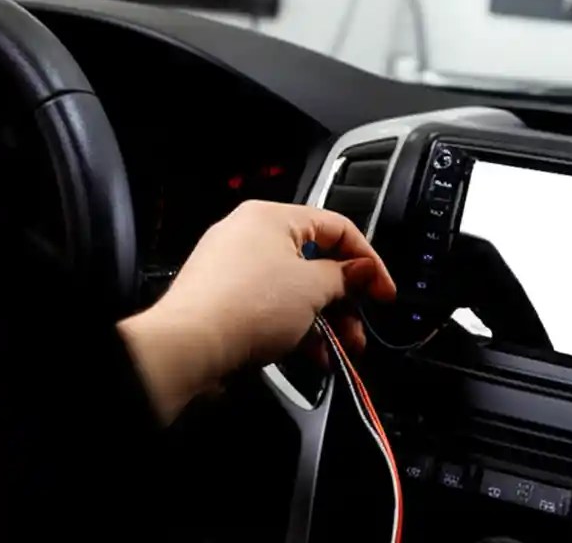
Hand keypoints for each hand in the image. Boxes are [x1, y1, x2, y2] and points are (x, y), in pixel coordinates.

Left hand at [118, 201, 395, 422]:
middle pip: (316, 263)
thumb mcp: (314, 288)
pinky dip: (297, 329)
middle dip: (345, 301)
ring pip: (296, 291)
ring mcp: (235, 270)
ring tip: (342, 349)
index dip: (368, 260)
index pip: (337, 227)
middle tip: (361, 324)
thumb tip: (362, 271)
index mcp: (272, 217)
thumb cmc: (242, 308)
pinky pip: (273, 309)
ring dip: (325, 321)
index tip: (383, 289)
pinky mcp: (225, 301)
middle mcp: (250, 236)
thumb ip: (346, 277)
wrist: (188, 348)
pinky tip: (312, 354)